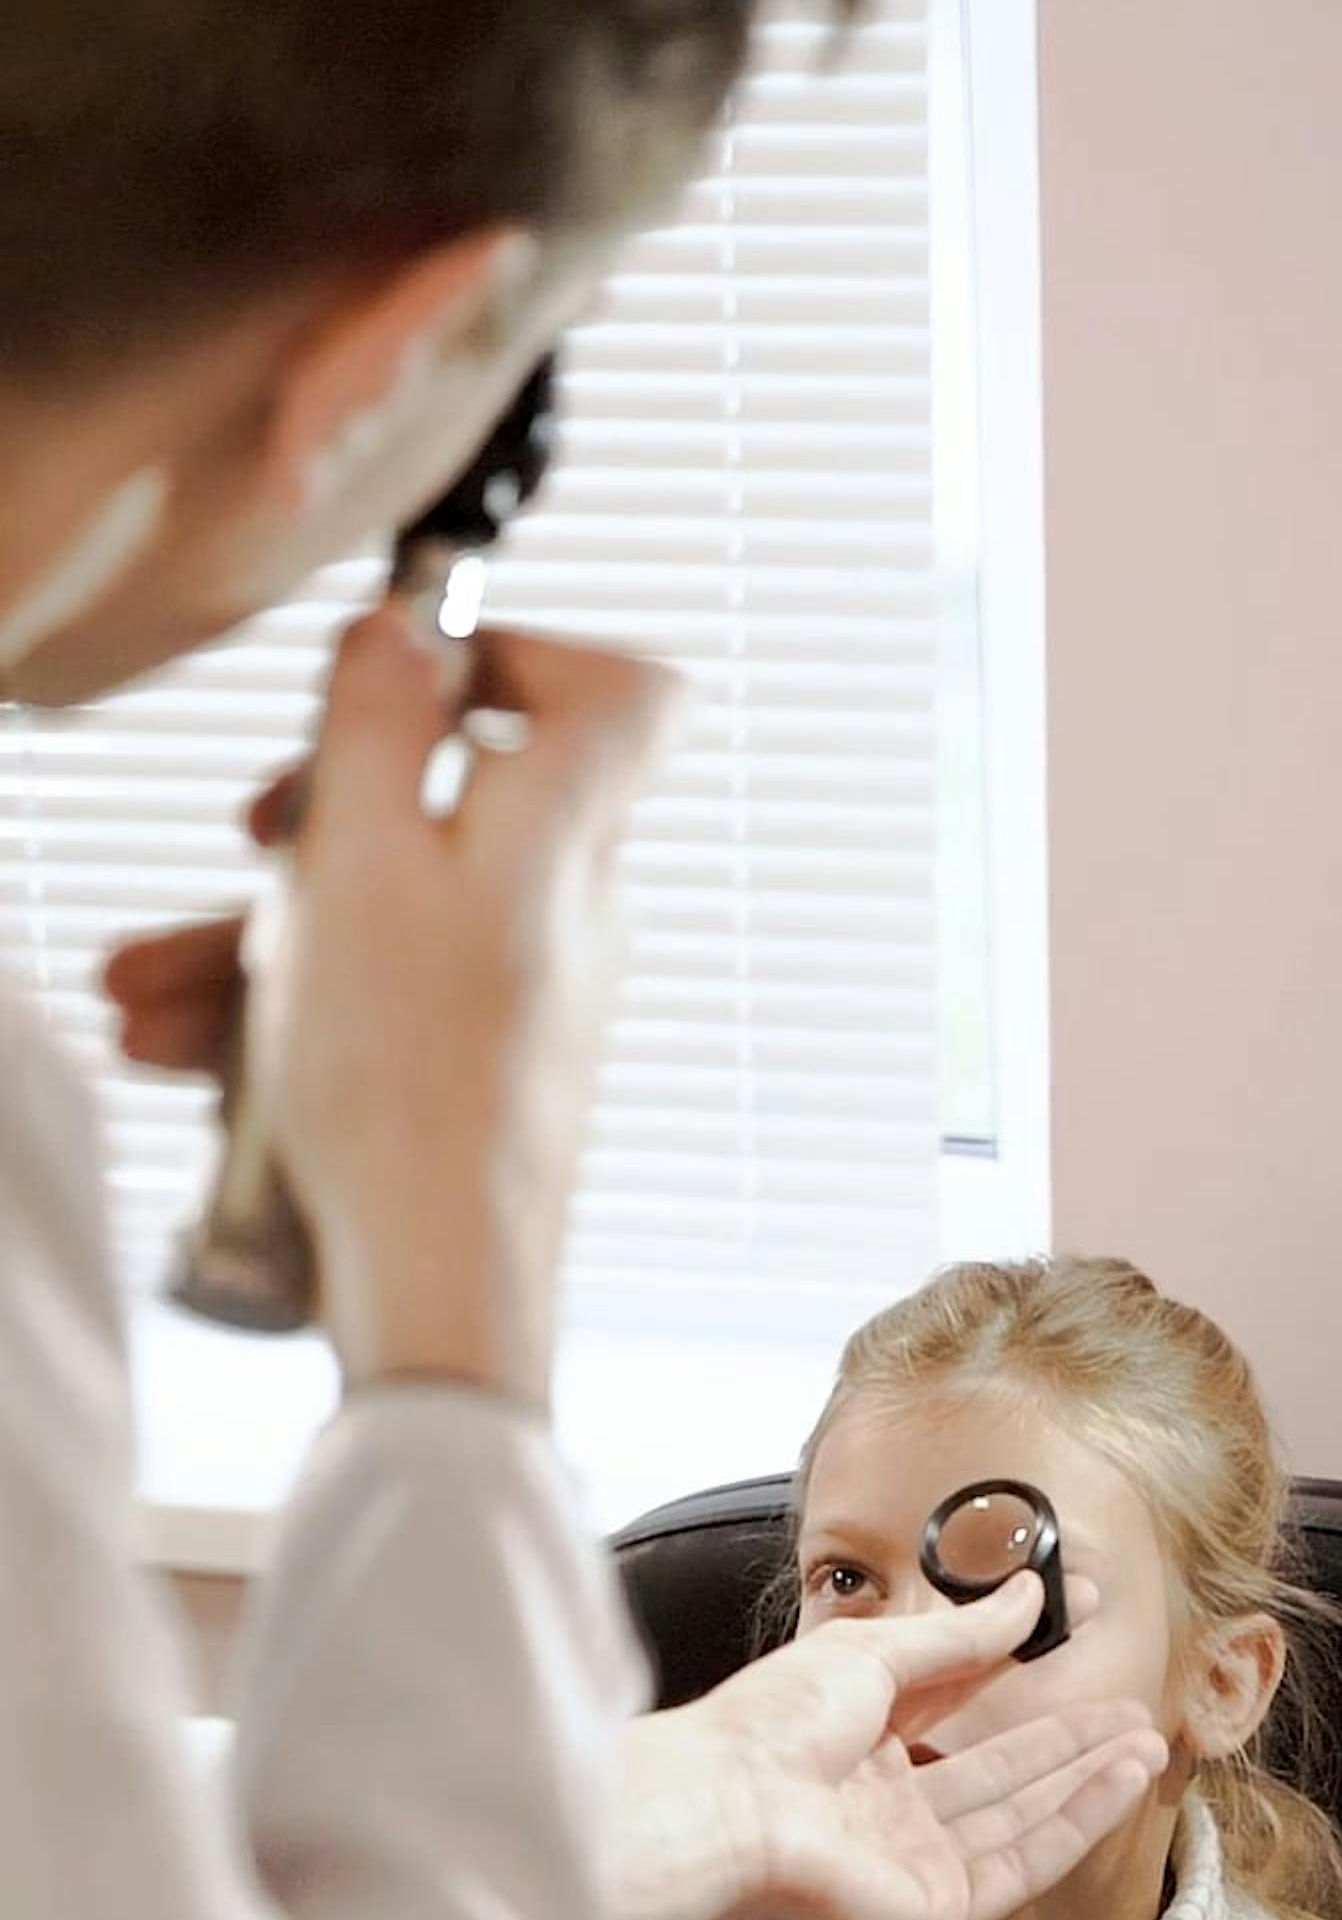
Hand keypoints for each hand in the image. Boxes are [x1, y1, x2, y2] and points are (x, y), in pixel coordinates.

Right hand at [106, 613, 678, 1402]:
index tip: (418, 678)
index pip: (626, 693)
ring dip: (253, 937)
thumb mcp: (356, 863)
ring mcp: (524, 999)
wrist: (436, 1287)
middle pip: (453, 804)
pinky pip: (379, 1004)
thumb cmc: (403, 1083)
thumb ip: (377, 727)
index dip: (528, 654)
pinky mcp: (477, 1075)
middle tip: (251, 837)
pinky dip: (281, 1013)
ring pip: (386, 915)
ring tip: (136, 992)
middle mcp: (564, 914)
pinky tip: (175, 1049)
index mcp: (562, 838)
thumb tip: (410, 631)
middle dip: (314, 817)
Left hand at [608, 1581, 1168, 1919]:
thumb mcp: (876, 1654)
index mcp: (858, 1744)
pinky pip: (1018, 1865)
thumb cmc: (771, 1723)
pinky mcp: (931, 1910)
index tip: (1080, 1632)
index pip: (957, 1707)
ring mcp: (910, 1864)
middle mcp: (886, 1810)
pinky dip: (1074, 1823)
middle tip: (1135, 1711)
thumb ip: (962, 1637)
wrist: (723, 1803)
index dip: (1019, 1672)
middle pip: (1000, 1775)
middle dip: (1070, 1744)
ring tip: (1149, 1741)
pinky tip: (1119, 1781)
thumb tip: (1030, 1593)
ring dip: (1085, 1782)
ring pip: (1019, 1821)